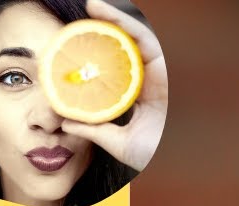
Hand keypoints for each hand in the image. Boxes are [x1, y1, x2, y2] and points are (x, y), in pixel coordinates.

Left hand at [61, 0, 167, 172]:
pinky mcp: (165, 67)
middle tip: (79, 18)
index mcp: (136, 97)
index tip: (69, 48)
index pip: (114, 70)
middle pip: (124, 50)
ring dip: (114, 19)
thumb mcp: (117, 143)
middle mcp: (147, 82)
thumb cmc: (153, 154)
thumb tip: (65, 123)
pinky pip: (145, 40)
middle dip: (103, 30)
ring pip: (135, 39)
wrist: (173, 158)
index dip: (96, 55)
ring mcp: (157, 73)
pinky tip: (107, 15)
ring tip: (91, 6)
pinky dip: (126, 24)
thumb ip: (94, 131)